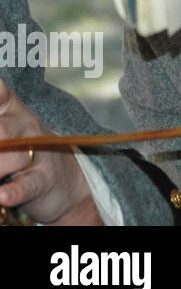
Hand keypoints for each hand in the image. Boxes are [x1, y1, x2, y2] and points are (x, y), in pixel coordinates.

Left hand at [0, 79, 100, 224]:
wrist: (67, 181)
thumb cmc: (22, 151)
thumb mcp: (7, 130)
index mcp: (12, 111)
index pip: (1, 93)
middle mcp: (26, 127)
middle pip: (3, 129)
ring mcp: (39, 153)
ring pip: (14, 157)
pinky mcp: (44, 180)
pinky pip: (27, 185)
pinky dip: (13, 192)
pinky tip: (2, 195)